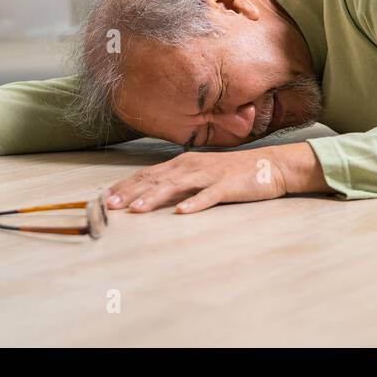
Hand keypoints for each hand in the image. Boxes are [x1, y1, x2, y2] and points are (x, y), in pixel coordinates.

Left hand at [106, 143, 322, 214]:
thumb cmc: (234, 172)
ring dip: (155, 198)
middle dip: (131, 192)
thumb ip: (179, 182)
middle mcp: (192, 166)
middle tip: (110, 205)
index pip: (148, 174)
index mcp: (183, 163)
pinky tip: (182, 213)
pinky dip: (195, 204)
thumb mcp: (201, 174)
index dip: (126, 186)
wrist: (271, 166)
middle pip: (156, 180)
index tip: (105, 198)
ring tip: (136, 210)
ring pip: (177, 187)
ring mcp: (210, 175)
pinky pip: (209, 196)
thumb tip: (153, 194)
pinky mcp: (228, 186)